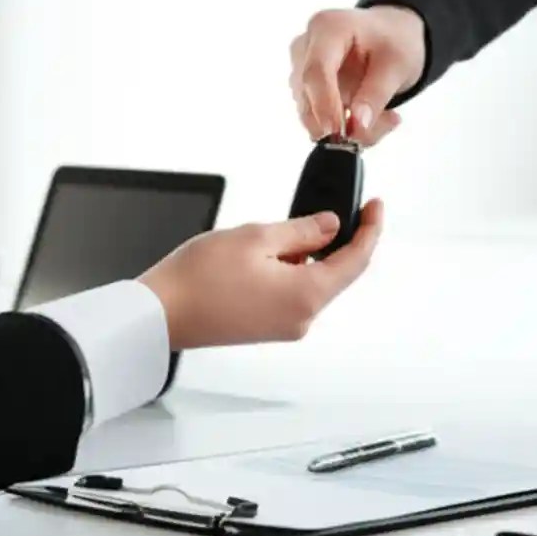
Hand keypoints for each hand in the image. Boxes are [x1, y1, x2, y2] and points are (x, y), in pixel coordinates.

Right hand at [139, 200, 384, 349]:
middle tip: (330, 208)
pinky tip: (267, 254)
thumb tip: (329, 226)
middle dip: (337, 240)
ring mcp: (285, 327)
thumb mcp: (257, 236)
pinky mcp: (267, 328)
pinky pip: (293, 294)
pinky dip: (292, 271)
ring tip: (275, 233)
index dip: (370, 230)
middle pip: (337, 273)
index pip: (356, 260)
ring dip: (308, 255)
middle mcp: (302, 318)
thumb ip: (302, 230)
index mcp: (307, 295)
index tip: (376, 207)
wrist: (160, 314)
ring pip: (313, 282)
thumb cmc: (199, 278)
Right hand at [289, 5, 425, 145]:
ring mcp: (301, 68)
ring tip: (384, 118)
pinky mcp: (305, 89)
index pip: (316, 72)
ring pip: (311, 112)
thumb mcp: (398, 65)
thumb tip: (357, 126)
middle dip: (339, 123)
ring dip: (347, 126)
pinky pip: (318, 118)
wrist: (391, 36)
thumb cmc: (394, 40)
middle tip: (375, 131)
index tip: (339, 132)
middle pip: (308, 95)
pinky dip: (345, 125)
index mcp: (328, 28)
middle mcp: (306, 46)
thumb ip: (376, 95)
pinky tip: (369, 115)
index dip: (324, 105)